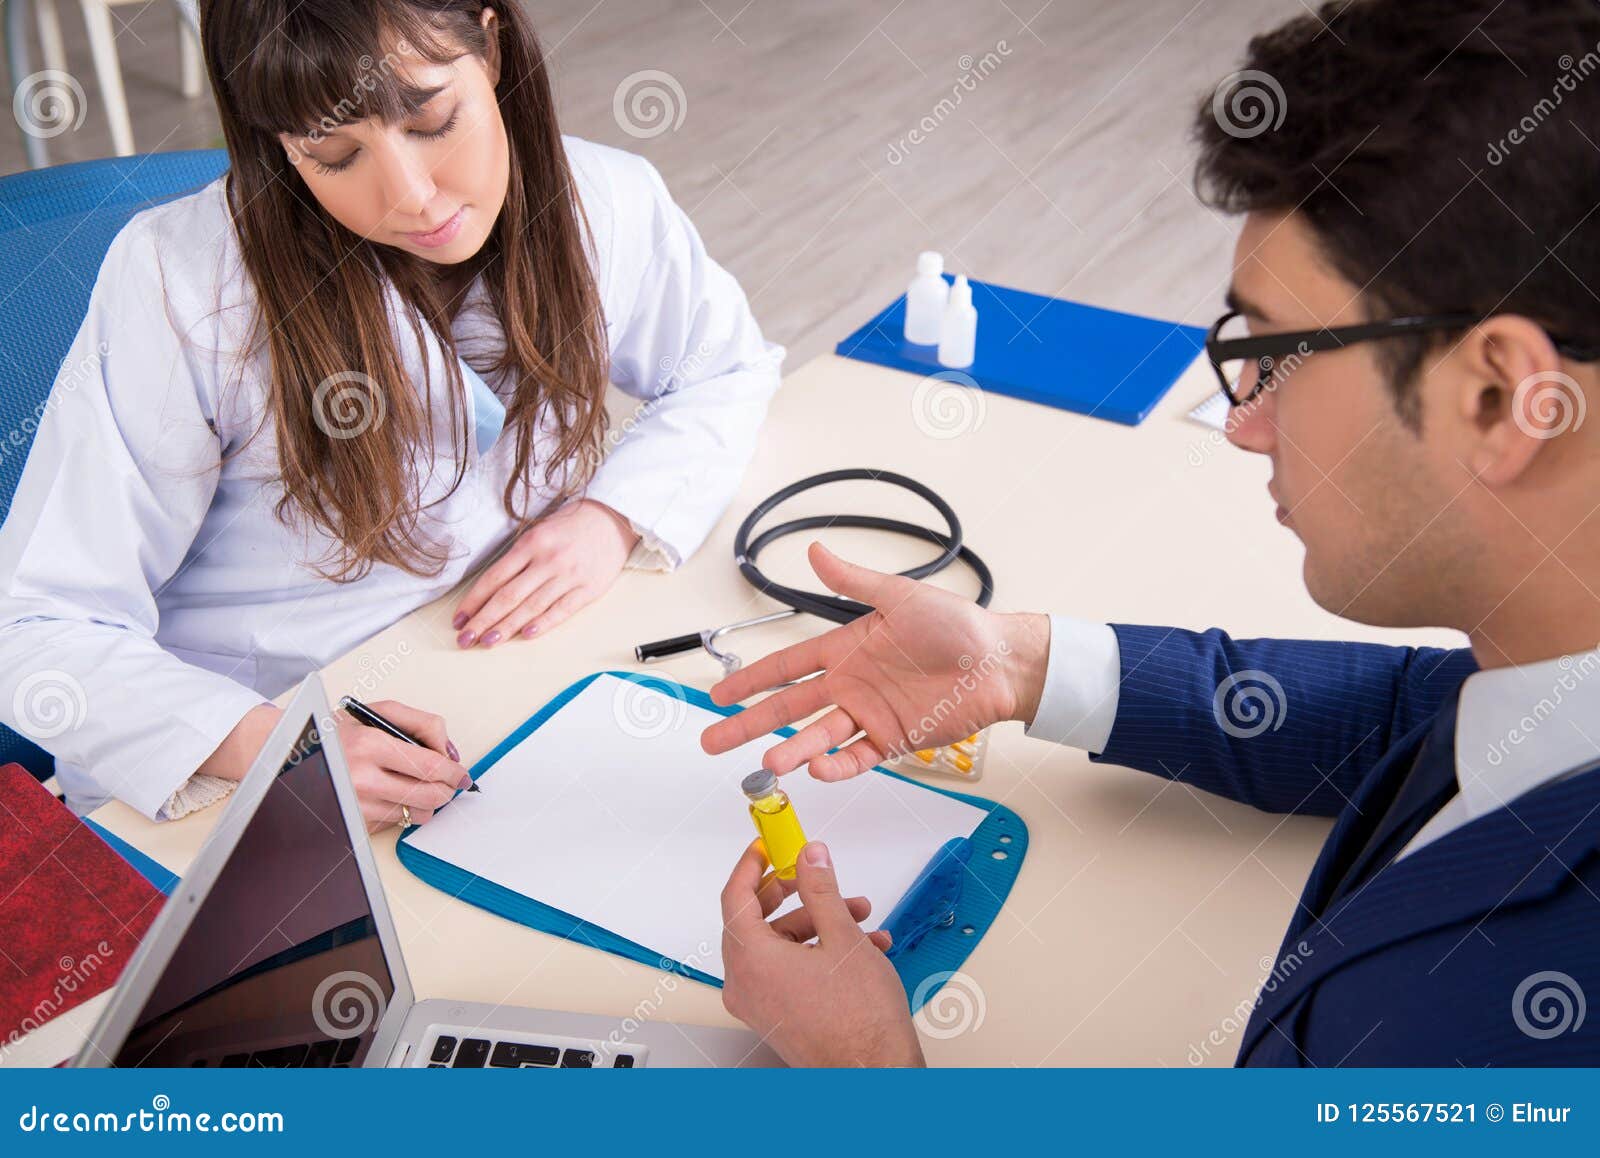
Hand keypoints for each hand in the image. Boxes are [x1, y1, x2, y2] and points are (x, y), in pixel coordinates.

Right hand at [333, 700, 470, 830]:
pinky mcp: (353, 823)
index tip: (462, 775)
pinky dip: (403, 811)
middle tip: (451, 784)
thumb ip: (423, 724)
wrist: (298, 753)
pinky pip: (395, 824)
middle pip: (429, 796)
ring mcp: (356, 806)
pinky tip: (392, 794)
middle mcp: (361, 779)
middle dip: (447, 790)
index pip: (430, 766)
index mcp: (370, 746)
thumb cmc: (342, 732)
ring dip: (426, 803)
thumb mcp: (381, 712)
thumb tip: (449, 752)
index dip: (454, 773)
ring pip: (416, 815)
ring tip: (418, 786)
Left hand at [452, 499, 638, 647]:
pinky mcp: (588, 589)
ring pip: (531, 607)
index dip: (474, 601)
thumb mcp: (539, 530)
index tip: (460, 618)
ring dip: (506, 627)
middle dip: (483, 620)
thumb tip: (491, 589)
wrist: (614, 519)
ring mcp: (569, 576)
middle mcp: (548, 560)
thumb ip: (518, 556)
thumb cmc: (572, 525)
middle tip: (465, 638)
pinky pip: (561, 610)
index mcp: (531, 543)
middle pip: (508, 596)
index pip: (495, 577)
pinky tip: (525, 635)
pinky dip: (543, 624)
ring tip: (487, 642)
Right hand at [700, 543, 1050, 780]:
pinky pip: (858, 758)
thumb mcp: (899, 594)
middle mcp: (852, 684)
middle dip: (749, 724)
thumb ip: (852, 580)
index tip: (720, 693)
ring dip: (791, 750)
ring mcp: (871, 715)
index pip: (787, 666)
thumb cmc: (957, 625)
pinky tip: (818, 768)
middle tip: (714, 740)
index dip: (752, 680)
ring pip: (818, 737)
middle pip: (789, 707)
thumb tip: (816, 551)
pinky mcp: (895, 739)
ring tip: (767, 764)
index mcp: (846, 649)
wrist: (999, 661)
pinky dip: (837, 766)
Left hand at [720, 839, 923, 1067]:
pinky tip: (858, 948)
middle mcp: (745, 984)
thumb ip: (821, 889)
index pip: (735, 897)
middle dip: (795, 896)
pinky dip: (816, 953)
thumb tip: (810, 858)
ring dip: (816, 925)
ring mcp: (758, 1005)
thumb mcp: (843, 937)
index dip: (752, 866)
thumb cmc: (860, 1020)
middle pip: (756, 922)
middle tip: (813, 877)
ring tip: (858, 918)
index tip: (766, 848)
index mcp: (751, 960)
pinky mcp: (775, 1017)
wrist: (874, 1074)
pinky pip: (787, 971)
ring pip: (778, 947)